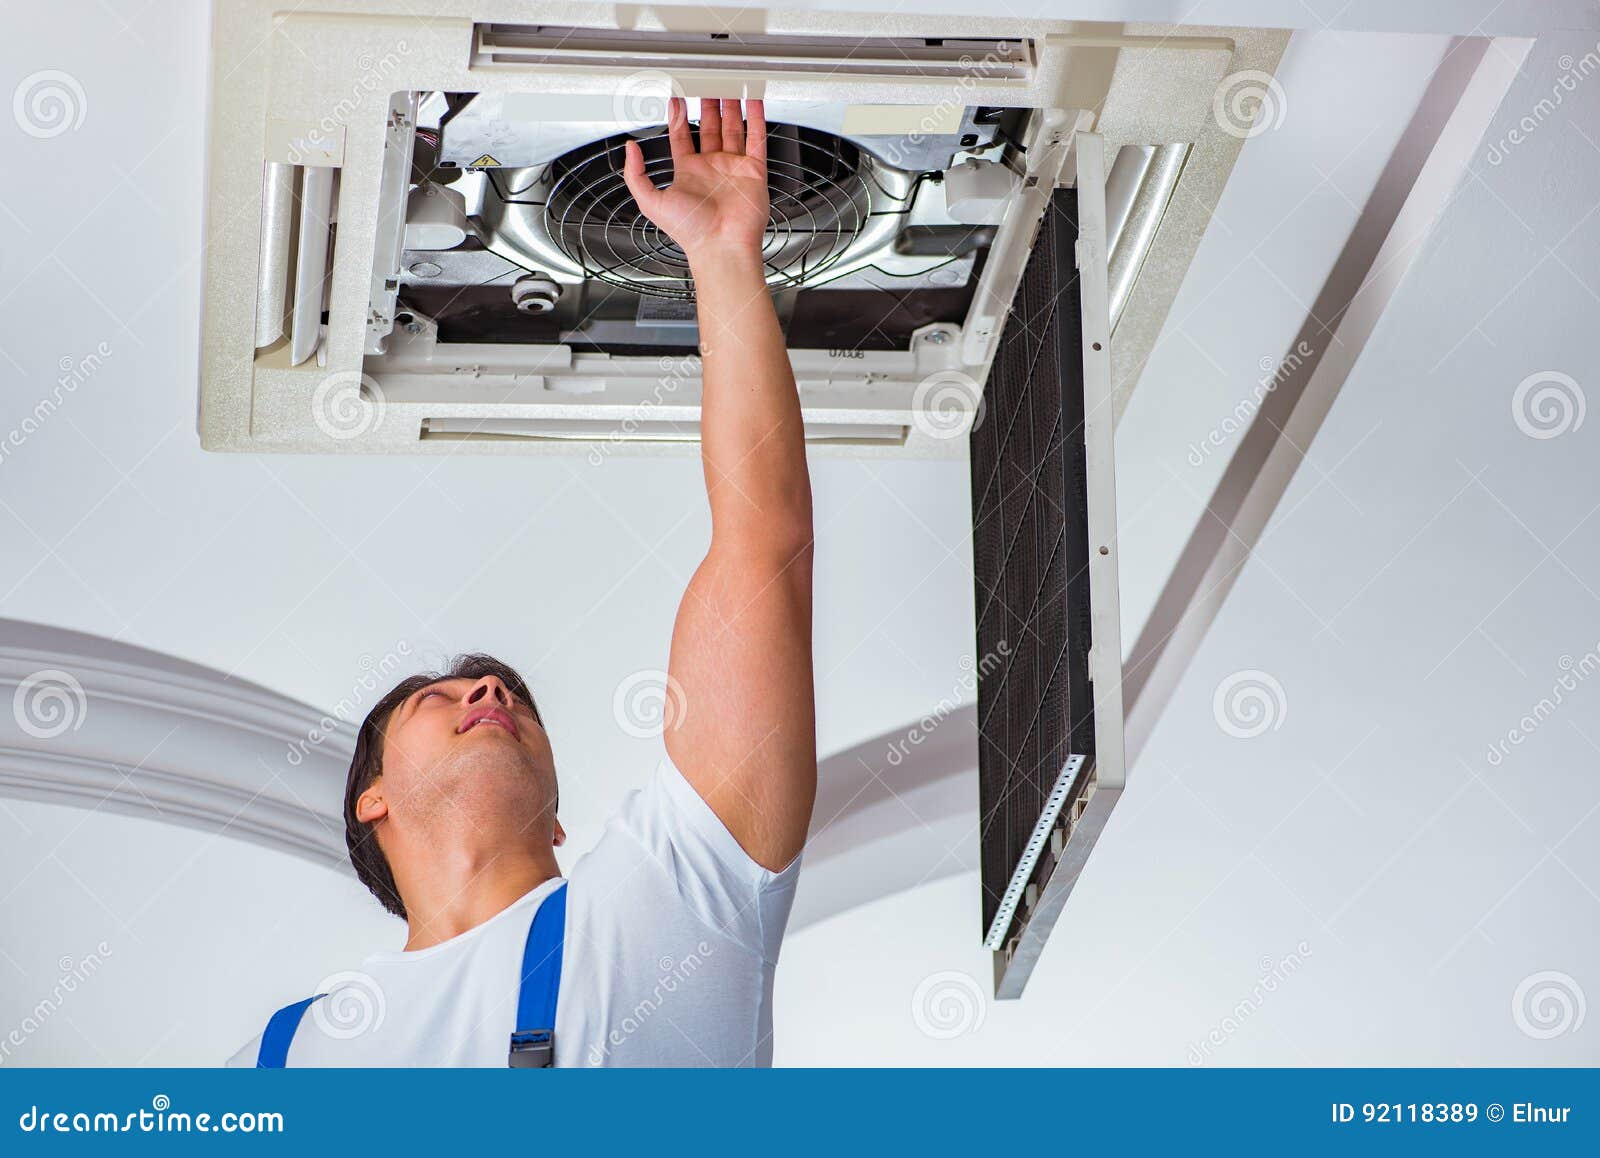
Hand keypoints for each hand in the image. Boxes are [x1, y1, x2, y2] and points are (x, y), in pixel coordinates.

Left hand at [622, 97, 769, 266]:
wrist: (721, 246)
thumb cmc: (690, 231)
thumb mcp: (649, 200)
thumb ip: (635, 173)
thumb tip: (630, 147)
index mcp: (688, 173)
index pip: (683, 136)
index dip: (679, 116)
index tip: (677, 96)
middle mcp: (712, 168)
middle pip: (710, 127)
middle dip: (708, 104)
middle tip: (706, 82)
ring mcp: (733, 168)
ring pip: (733, 128)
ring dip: (730, 105)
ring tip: (729, 84)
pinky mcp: (753, 170)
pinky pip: (756, 138)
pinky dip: (756, 117)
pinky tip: (753, 100)